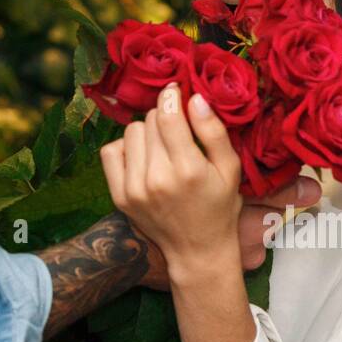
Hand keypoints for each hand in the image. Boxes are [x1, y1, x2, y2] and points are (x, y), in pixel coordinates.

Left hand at [104, 88, 323, 288]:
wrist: (197, 250)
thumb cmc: (219, 206)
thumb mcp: (230, 169)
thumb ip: (214, 132)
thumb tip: (195, 98)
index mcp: (188, 170)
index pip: (167, 116)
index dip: (171, 97)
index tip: (176, 91)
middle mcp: (157, 179)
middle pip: (148, 120)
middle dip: (164, 118)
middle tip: (177, 133)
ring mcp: (134, 189)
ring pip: (130, 132)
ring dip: (146, 133)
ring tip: (162, 148)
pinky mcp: (119, 196)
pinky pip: (111, 151)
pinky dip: (126, 148)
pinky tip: (143, 158)